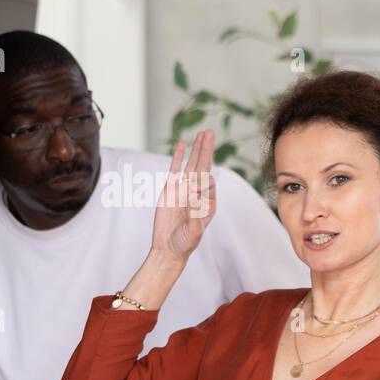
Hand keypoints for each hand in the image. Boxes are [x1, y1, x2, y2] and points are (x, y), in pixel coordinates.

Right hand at [152, 130, 216, 262]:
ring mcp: (184, 189)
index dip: (202, 181)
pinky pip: (175, 170)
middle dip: (206, 150)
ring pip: (191, 165)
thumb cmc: (185, 242)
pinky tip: (182, 145)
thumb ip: (195, 219)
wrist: (169, 247)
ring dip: (197, 149)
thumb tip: (196, 201)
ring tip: (202, 134)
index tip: (193, 188)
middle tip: (210, 132)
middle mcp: (198, 192)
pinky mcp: (170, 189)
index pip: (208, 184)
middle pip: (203, 167)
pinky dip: (177, 157)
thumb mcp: (193, 233)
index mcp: (208, 202)